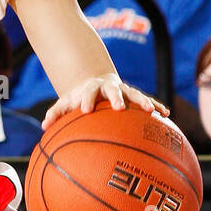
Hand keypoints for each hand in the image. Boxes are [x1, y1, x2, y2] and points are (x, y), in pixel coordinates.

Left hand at [41, 74, 168, 129]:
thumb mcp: (66, 103)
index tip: (85, 109)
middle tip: (119, 107)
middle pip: (113, 90)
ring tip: (151, 110)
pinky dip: (156, 106)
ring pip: (134, 94)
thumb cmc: (78, 98)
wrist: (95, 84)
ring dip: (143, 101)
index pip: (88, 92)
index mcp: (91, 89)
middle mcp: (109, 87)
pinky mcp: (134, 96)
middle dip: (116, 97)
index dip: (86, 100)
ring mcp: (123, 91)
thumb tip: (44, 126)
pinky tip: (166, 114)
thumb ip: (56, 113)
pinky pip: (147, 101)